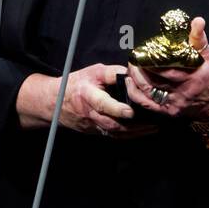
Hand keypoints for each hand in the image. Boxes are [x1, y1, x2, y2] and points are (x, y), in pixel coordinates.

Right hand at [19, 65, 158, 138]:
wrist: (55, 102)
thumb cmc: (77, 83)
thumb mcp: (93, 72)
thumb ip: (112, 73)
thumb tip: (133, 73)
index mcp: (87, 94)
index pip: (102, 103)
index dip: (116, 108)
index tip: (130, 111)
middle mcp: (89, 112)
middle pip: (111, 123)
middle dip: (132, 126)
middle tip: (153, 123)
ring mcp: (92, 124)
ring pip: (114, 132)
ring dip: (135, 132)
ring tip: (153, 128)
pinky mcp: (95, 131)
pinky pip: (113, 135)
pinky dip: (129, 135)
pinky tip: (143, 132)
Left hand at [124, 15, 208, 122]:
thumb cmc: (208, 75)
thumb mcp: (207, 56)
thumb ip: (199, 38)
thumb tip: (197, 21)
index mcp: (193, 76)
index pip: (169, 67)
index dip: (153, 59)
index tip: (144, 49)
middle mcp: (183, 91)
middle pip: (156, 78)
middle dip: (141, 66)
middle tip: (133, 56)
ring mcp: (175, 103)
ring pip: (149, 90)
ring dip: (135, 77)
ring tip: (131, 65)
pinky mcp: (168, 112)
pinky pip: (147, 104)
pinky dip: (135, 93)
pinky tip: (129, 82)